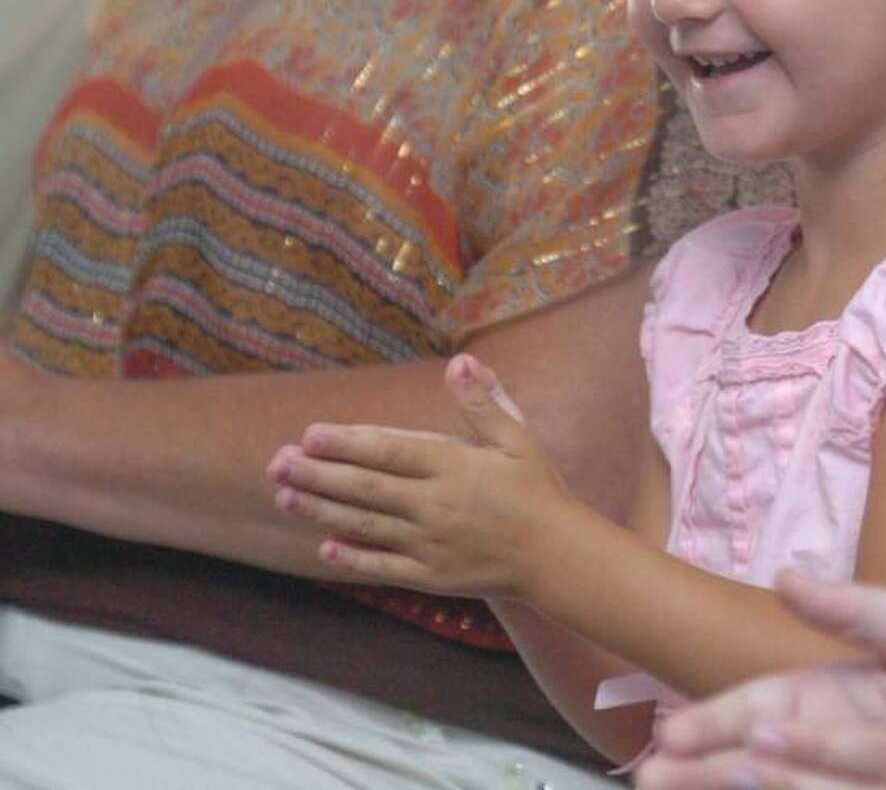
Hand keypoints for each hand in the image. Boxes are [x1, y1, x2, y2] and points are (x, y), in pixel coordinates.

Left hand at [268, 353, 578, 597]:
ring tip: (284, 499)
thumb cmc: (537, 490)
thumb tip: (460, 362)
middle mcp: (435, 506)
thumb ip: (483, 402)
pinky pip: (384, 566)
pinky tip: (324, 547)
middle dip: (317, 476)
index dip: (347, 443)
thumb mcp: (518, 437)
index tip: (310, 434)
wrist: (557, 556)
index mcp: (454, 466)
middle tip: (276, 465)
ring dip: (322, 512)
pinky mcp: (431, 576)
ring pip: (366, 525)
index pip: (390, 451)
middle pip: (366, 489)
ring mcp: (430, 544)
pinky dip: (353, 557)